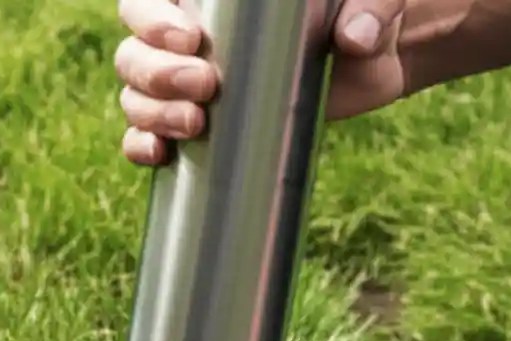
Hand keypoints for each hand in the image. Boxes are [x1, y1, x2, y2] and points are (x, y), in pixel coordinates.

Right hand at [115, 0, 407, 164]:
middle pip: (134, 52)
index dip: (150, 18)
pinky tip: (159, 154)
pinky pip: (148, 135)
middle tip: (206, 86)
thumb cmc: (367, 8)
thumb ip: (373, 6)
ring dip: (152, 112)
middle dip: (157, 73)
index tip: (191, 39)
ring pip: (136, 95)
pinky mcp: (200, 124)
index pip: (146, 1)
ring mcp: (188, 82)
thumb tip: (354, 39)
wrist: (376, 58)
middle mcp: (187, 36)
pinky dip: (143, 146)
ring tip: (196, 123)